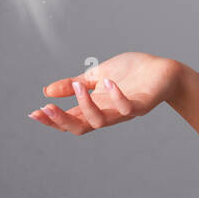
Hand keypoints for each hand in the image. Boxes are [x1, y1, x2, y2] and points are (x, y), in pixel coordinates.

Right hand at [29, 52, 180, 135]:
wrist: (165, 70)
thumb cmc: (132, 72)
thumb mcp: (97, 74)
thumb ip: (75, 84)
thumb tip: (46, 91)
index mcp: (96, 107)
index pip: (70, 119)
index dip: (52, 119)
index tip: (33, 114)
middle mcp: (108, 113)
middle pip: (81, 127)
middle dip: (61, 120)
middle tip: (46, 108)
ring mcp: (125, 111)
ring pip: (100, 121)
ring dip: (86, 106)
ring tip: (79, 86)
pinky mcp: (142, 105)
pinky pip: (127, 108)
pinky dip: (116, 97)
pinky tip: (108, 82)